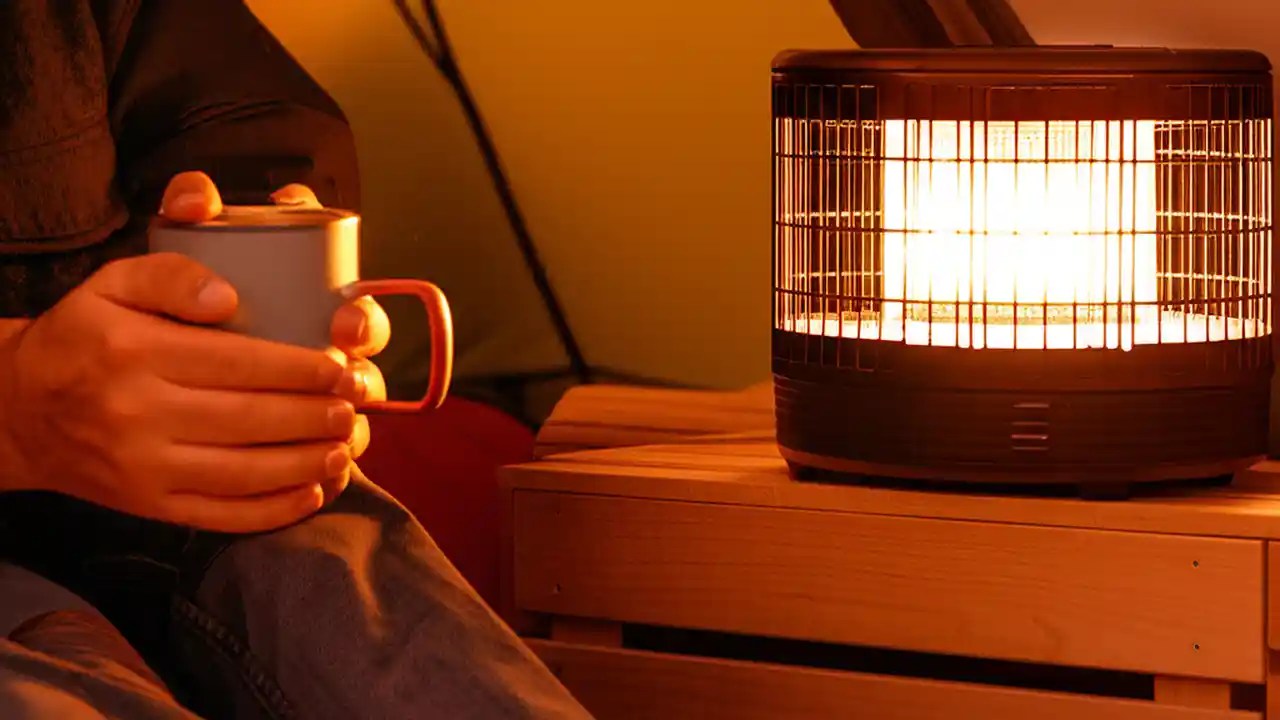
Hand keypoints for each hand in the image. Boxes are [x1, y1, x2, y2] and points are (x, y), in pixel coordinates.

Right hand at [0, 173, 385, 532]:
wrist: (17, 412)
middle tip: (356, 408)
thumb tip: (229, 297)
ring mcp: (143, 468)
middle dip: (316, 416)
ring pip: (243, 472)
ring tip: (345, 447)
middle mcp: (138, 413)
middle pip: (250, 419)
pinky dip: (274, 511)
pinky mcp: (148, 506)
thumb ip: (170, 275)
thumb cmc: (82, 337)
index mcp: (136, 352)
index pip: (237, 363)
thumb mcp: (111, 284)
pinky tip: (312, 493)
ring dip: (306, 463)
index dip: (300, 369)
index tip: (342, 368)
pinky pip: (221, 515)